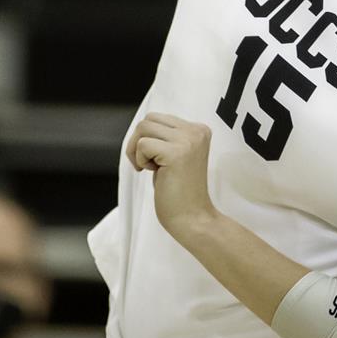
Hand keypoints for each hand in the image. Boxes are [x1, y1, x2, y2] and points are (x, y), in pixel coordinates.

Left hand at [128, 111, 217, 240]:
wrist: (192, 219)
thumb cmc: (180, 192)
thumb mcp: (175, 155)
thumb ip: (166, 137)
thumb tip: (142, 125)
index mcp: (199, 130)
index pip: (159, 118)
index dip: (149, 138)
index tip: (155, 160)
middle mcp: (196, 131)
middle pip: (149, 119)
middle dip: (138, 141)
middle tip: (146, 164)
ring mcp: (188, 141)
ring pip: (143, 128)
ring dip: (138, 149)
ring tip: (150, 167)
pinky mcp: (176, 153)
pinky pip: (142, 144)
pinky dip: (140, 159)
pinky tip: (152, 172)